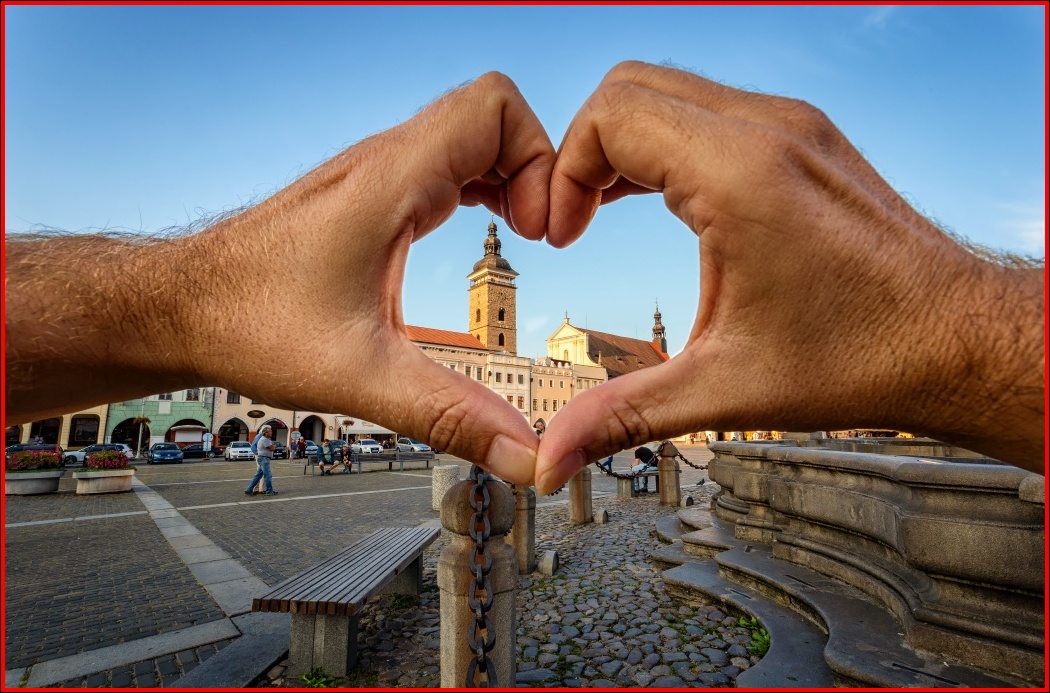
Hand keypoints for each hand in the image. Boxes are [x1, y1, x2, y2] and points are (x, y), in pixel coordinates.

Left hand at [5, 73, 553, 484]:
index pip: (494, 107)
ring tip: (522, 237)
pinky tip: (475, 232)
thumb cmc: (250, 326)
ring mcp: (376, 172)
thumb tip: (526, 458)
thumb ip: (451, 415)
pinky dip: (481, 183)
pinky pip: (446, 159)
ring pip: (471, 132)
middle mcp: (385, 162)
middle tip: (540, 238)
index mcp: (391, 183)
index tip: (539, 234)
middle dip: (536, 169)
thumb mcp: (362, 378)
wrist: (180, 307)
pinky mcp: (370, 191)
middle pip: (494, 115)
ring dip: (510, 176)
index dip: (539, 159)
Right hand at [534, 61, 1043, 492]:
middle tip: (575, 222)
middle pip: (629, 88)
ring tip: (605, 212)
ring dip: (623, 145)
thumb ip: (624, 416)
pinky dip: (665, 143)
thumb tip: (552, 459)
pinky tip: (661, 201)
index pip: (611, 116)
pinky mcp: (804, 136)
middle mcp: (768, 129)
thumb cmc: (860, 359)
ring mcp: (791, 125)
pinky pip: (708, 109)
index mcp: (741, 175)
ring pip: (668, 91)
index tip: (565, 237)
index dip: (564, 173)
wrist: (956, 338)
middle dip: (582, 153)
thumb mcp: (725, 389)